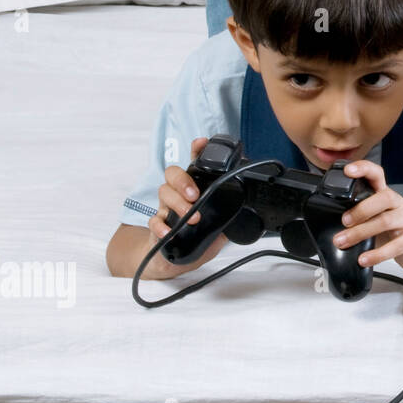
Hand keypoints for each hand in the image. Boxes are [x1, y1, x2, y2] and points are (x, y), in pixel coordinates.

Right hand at [144, 136, 227, 278]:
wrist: (173, 260)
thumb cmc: (196, 237)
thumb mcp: (218, 225)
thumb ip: (229, 216)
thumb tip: (248, 212)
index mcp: (194, 189)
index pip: (194, 164)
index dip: (196, 150)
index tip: (201, 141)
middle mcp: (178, 194)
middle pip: (172, 174)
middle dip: (184, 181)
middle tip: (195, 195)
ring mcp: (166, 209)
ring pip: (163, 193)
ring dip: (178, 203)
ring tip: (192, 216)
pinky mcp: (157, 227)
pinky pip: (153, 221)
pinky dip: (161, 226)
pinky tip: (169, 232)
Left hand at [333, 159, 402, 271]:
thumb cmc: (395, 231)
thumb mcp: (377, 219)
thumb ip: (360, 218)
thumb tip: (328, 225)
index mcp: (385, 196)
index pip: (377, 175)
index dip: (364, 169)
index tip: (348, 171)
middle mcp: (397, 204)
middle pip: (384, 198)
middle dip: (361, 209)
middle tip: (344, 221)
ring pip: (386, 221)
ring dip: (361, 232)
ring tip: (343, 242)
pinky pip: (395, 246)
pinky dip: (377, 254)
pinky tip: (364, 259)